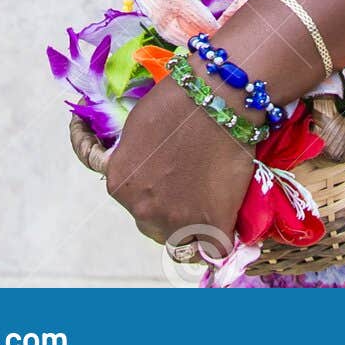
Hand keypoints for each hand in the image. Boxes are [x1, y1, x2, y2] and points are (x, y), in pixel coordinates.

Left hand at [106, 75, 255, 255]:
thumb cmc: (178, 99)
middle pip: (151, 223)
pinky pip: (214, 249)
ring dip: (190, 226)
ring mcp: (177, 222)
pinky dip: (219, 239)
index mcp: (119, 182)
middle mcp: (141, 208)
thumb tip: (139, 169)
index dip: (143, 189)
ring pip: (180, 241)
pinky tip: (225, 223)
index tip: (157, 180)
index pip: (127, 198)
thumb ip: (131, 158)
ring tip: (208, 203)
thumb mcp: (136, 125)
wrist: (219, 96)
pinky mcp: (212, 227)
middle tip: (188, 185)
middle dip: (166, 208)